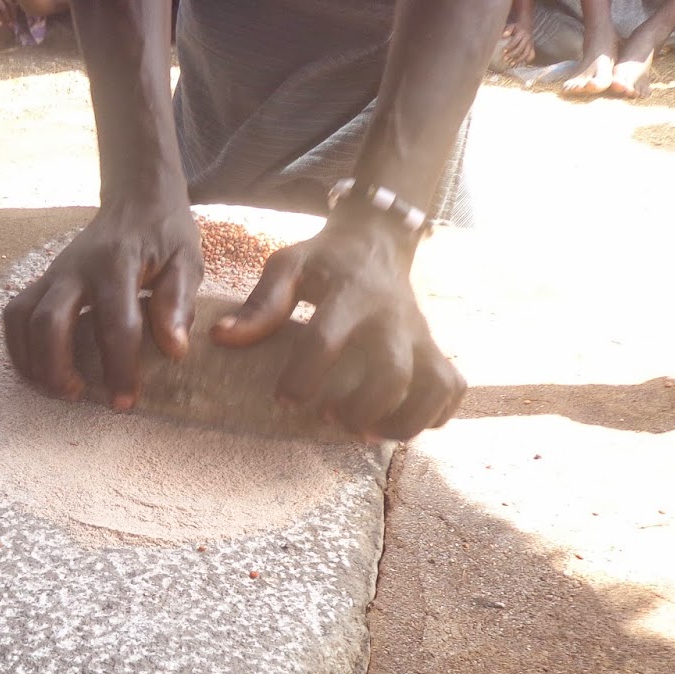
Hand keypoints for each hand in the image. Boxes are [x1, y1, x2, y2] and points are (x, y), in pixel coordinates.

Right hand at [2, 193, 201, 406]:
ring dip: (32, 362)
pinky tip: (39, 371)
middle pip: (49, 323)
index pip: (115, 324)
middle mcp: (76, 268)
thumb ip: (178, 302)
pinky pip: (14, 314)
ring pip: (22, 319)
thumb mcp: (186, 260)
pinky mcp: (42, 280)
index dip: (119, 368)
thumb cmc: (164, 235)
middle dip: (58, 368)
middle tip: (79, 397)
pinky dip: (18, 347)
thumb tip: (173, 349)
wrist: (135, 200)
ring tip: (57, 389)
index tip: (126, 401)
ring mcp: (53, 273)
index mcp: (117, 265)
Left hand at [210, 215, 464, 439]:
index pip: (326, 339)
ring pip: (433, 385)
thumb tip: (222, 338)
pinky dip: (437, 413)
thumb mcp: (288, 265)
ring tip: (367, 433)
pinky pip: (452, 387)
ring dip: (404, 421)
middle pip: (392, 372)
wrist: (378, 240)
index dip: (303, 376)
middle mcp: (392, 316)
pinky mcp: (434, 347)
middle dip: (362, 407)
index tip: (284, 399)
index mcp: (350, 294)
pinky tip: (404, 422)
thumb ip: (260, 303)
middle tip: (331, 420)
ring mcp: (419, 334)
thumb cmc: (325, 260)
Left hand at [499, 22, 534, 68]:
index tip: (503, 51)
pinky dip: (527, 60)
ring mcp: (531, 44)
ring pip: (526, 53)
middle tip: (505, 59)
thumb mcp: (512, 25)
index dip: (510, 47)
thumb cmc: (516, 27)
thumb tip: (503, 36)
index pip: (515, 41)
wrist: (526, 25)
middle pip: (521, 49)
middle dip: (512, 55)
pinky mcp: (532, 47)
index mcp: (522, 33)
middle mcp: (527, 39)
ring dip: (518, 60)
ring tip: (511, 64)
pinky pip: (532, 55)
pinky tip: (521, 64)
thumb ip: (508, 29)